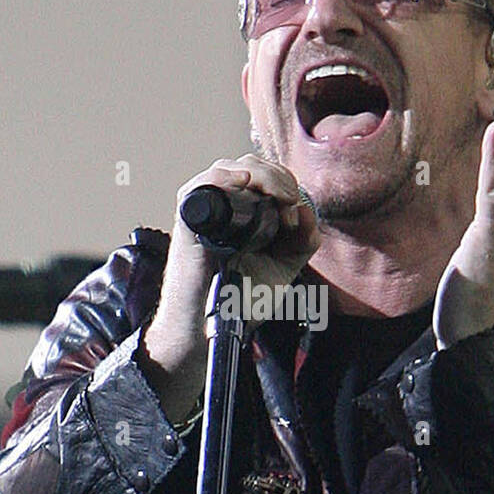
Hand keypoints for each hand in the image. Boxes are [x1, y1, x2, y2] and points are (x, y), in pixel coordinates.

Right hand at [138, 155, 318, 420]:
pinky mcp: (188, 219)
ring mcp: (205, 211)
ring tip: (277, 198)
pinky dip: (223, 177)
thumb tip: (306, 210)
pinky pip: (201, 185)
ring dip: (260, 176)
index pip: (267, 176)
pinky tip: (243, 183)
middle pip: (251, 165)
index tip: (295, 210)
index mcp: (246, 212)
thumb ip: (302, 242)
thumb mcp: (283, 268)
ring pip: (230, 168)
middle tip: (288, 204)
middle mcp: (223, 206)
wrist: (209, 327)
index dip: (286, 183)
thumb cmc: (240, 299)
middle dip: (278, 178)